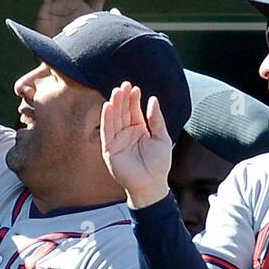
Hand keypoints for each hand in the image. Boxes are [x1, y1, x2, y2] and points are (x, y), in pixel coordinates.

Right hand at [99, 82, 172, 208]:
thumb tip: (153, 99)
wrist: (152, 184)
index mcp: (139, 129)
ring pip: (114, 119)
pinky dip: (106, 119)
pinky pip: (107, 131)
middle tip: (124, 84)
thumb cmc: (159, 164)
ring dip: (114, 105)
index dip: (133, 99)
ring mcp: (117, 141)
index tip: (134, 87)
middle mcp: (126, 133)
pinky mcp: (110, 149)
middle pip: (123, 112)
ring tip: (116, 91)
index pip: (134, 110)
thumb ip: (156, 119)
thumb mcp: (162, 137)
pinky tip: (108, 106)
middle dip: (123, 98)